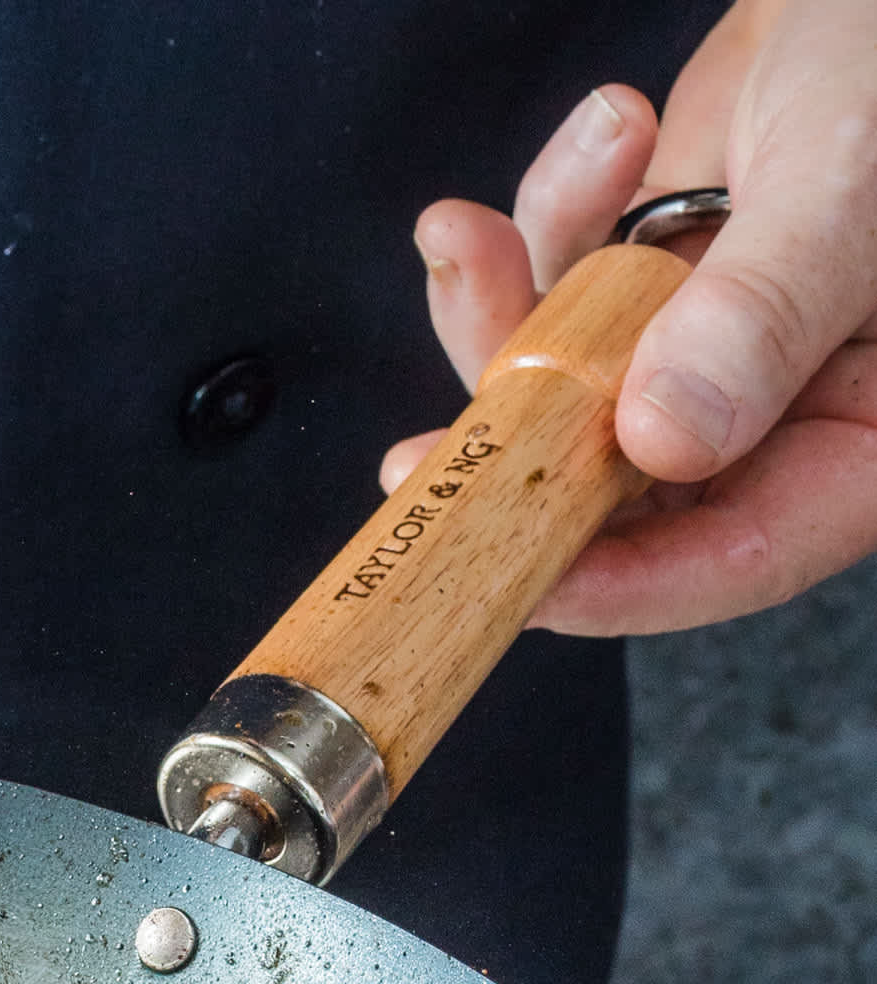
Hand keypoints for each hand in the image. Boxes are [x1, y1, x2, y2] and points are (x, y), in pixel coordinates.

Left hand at [382, 0, 876, 633]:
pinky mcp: (660, 282)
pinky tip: (609, 135)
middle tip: (415, 458)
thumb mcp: (848, 185)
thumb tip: (664, 438)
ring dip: (505, 316)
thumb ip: (760, 312)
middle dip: (513, 457)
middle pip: (622, 494)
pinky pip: (567, 291)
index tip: (512, 585)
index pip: (738, 555)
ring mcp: (714, 350)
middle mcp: (787, 409)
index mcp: (866, 432)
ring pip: (568, 394)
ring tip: (479, 232)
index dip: (617, 585)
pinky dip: (549, 222)